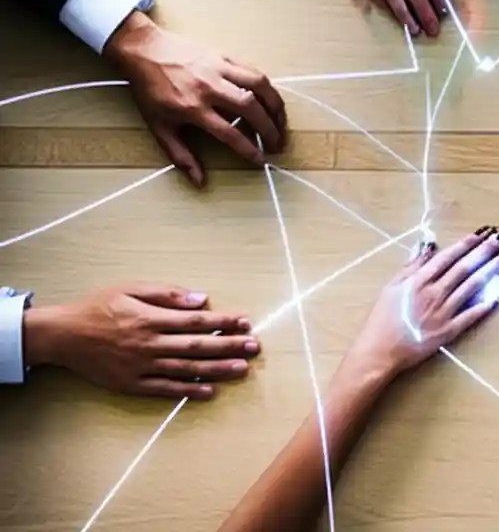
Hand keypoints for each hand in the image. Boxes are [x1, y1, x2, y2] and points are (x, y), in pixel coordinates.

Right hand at [22, 285, 259, 399]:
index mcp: (149, 318)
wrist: (62, 335)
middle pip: (196, 347)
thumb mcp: (130, 289)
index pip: (195, 321)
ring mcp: (140, 366)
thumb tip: (201, 298)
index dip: (223, 321)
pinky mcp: (131, 384)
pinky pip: (164, 389)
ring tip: (242, 369)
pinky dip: (188, 391)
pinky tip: (210, 391)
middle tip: (254, 347)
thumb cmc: (98, 306)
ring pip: (185, 370)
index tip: (245, 322)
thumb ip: (167, 294)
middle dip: (228, 346)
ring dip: (217, 369)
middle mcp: (148, 344)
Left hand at [104, 13, 286, 186]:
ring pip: (259, 86)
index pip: (229, 132)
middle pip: (250, 109)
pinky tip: (270, 100)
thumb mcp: (159, 126)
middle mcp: (209, 88)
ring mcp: (219, 69)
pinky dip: (267, 87)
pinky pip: (253, 71)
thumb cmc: (150, 90)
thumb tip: (199, 181)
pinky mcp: (224, 56)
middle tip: (277, 144)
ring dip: (275, 106)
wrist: (143, 50)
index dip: (248, 149)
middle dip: (269, 129)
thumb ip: (180, 155)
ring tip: (281, 122)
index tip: (260, 160)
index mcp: (192, 108)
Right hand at [348, 227, 498, 376]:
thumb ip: (411, 266)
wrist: (379, 351)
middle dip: (482, 252)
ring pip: (470, 288)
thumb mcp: (392, 286)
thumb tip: (426, 245)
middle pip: (462, 269)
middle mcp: (433, 294)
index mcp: (419, 281)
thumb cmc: (382, 319)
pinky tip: (496, 297)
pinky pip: (469, 317)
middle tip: (498, 240)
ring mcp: (442, 313)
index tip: (479, 235)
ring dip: (488, 272)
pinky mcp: (447, 331)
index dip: (464, 245)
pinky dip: (482, 307)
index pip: (446, 258)